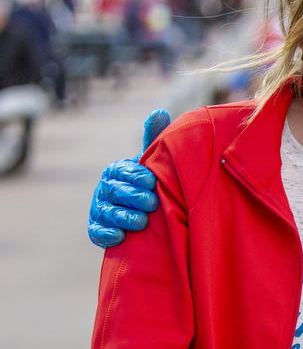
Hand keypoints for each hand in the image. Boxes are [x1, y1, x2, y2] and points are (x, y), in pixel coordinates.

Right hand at [88, 110, 170, 247]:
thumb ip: (153, 138)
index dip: (136, 176)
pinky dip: (107, 235)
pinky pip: (98, 232)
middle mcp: (106, 188)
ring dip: (124, 217)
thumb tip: (159, 111)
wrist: (141, 212)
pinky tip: (120, 237)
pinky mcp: (97, 229)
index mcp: (118, 170)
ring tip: (142, 222)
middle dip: (133, 197)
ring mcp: (100, 209)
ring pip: (108, 213)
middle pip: (116, 192)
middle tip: (152, 203)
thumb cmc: (148, 182)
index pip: (124, 171)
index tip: (152, 181)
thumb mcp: (150, 160)